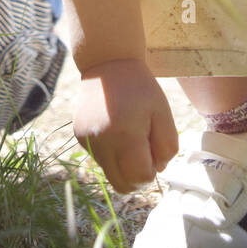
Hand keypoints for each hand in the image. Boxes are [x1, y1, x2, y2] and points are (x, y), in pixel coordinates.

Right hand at [73, 58, 179, 192]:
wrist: (107, 62)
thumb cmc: (140, 87)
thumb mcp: (163, 112)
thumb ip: (167, 146)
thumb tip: (157, 170)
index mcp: (125, 135)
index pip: (140, 177)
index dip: (152, 170)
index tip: (155, 152)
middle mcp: (102, 142)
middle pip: (122, 184)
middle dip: (137, 176)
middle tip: (145, 150)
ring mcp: (87, 141)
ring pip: (110, 173)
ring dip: (124, 165)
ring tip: (129, 135)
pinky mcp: (80, 138)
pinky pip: (100, 159)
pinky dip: (112, 153)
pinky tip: (115, 128)